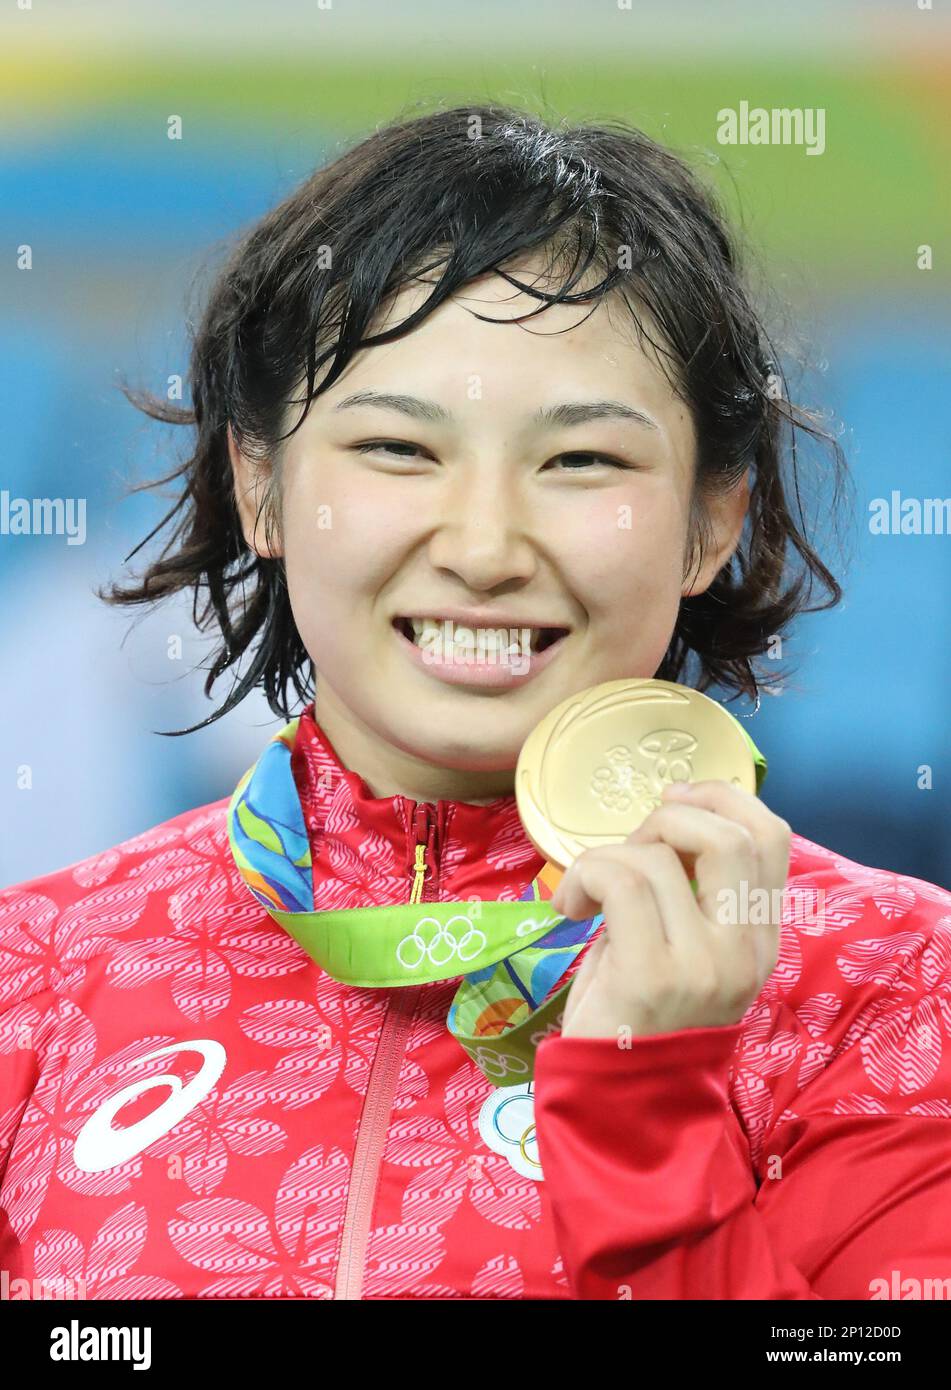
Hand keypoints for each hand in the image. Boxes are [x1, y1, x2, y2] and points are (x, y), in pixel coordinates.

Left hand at [549, 780, 791, 1039]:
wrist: (622, 1104)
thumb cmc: (644, 1016)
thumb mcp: (685, 947)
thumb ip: (691, 889)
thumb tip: (666, 817)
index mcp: (760, 938)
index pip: (771, 837)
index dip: (722, 797)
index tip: (673, 799)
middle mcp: (745, 950)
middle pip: (729, 835)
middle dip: (667, 817)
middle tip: (629, 846)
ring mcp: (703, 965)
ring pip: (659, 857)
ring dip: (607, 856)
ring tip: (588, 891)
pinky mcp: (651, 976)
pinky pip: (620, 883)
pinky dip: (584, 876)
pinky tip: (569, 907)